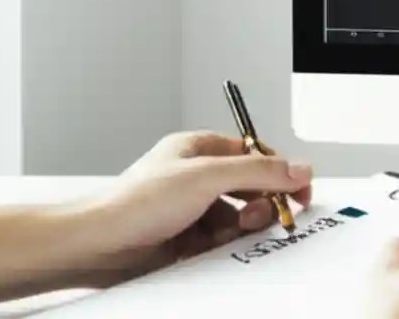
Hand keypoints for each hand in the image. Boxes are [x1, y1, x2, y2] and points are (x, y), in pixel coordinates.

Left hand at [74, 130, 312, 284]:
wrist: (98, 246)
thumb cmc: (135, 203)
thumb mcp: (205, 176)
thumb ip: (257, 171)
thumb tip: (298, 168)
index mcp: (199, 150)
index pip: (254, 154)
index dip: (279, 170)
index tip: (300, 189)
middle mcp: (196, 177)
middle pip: (250, 188)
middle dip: (262, 203)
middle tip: (265, 216)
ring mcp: (192, 210)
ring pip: (239, 218)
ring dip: (242, 227)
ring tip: (232, 233)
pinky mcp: (187, 240)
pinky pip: (223, 242)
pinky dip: (225, 246)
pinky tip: (213, 249)